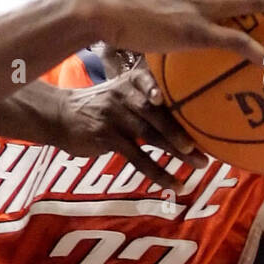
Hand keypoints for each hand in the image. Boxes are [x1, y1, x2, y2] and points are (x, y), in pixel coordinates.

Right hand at [52, 63, 207, 188]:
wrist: (56, 115)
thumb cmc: (94, 107)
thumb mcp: (116, 93)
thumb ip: (143, 98)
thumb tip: (180, 114)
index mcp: (132, 82)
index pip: (160, 88)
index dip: (181, 101)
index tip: (202, 113)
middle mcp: (125, 95)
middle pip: (160, 115)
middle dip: (185, 133)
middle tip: (206, 150)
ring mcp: (115, 116)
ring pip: (151, 136)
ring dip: (177, 152)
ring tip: (197, 165)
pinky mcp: (106, 137)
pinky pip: (138, 157)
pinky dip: (158, 172)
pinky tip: (173, 182)